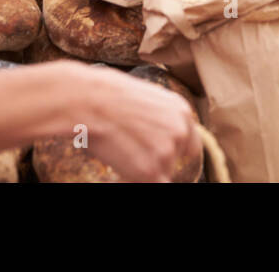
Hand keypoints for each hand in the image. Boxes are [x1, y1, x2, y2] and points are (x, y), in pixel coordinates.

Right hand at [73, 64, 201, 181]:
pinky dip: (137, 180)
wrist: (89, 100)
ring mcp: (167, 153)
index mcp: (181, 111)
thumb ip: (160, 116)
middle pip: (174, 160)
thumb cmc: (107, 93)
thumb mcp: (145, 95)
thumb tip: (155, 130)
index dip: (172, 150)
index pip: (189, 145)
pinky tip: (123, 171)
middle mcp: (180, 132)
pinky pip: (152, 184)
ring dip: (143, 169)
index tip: (157, 152)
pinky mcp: (150, 172)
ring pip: (160, 173)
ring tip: (120, 150)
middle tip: (131, 149)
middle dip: (156, 159)